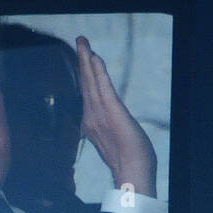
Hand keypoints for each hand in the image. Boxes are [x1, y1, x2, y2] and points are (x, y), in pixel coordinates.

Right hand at [75, 35, 156, 197]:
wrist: (132, 172)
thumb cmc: (129, 162)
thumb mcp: (118, 143)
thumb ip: (110, 133)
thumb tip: (110, 129)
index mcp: (93, 123)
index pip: (89, 94)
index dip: (86, 75)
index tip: (85, 59)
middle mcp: (92, 116)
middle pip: (86, 83)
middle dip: (82, 61)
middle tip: (80, 41)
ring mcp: (99, 113)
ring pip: (90, 81)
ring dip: (86, 60)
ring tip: (82, 42)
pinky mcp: (110, 111)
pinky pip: (102, 86)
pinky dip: (98, 71)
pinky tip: (94, 57)